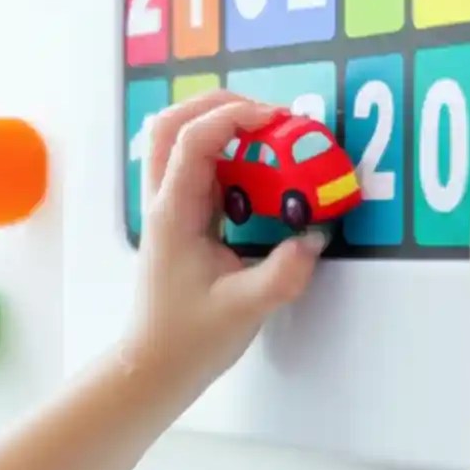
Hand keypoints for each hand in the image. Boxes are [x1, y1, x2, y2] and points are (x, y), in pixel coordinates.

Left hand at [126, 91, 328, 390]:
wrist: (154, 365)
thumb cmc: (189, 339)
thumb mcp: (245, 310)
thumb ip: (284, 273)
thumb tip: (316, 237)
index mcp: (173, 214)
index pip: (193, 140)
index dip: (234, 118)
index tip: (278, 120)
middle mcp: (165, 200)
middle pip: (171, 121)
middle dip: (220, 104)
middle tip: (269, 114)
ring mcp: (169, 206)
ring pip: (178, 138)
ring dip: (218, 122)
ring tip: (266, 132)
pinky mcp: (181, 216)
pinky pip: (196, 164)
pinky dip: (225, 150)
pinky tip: (259, 168)